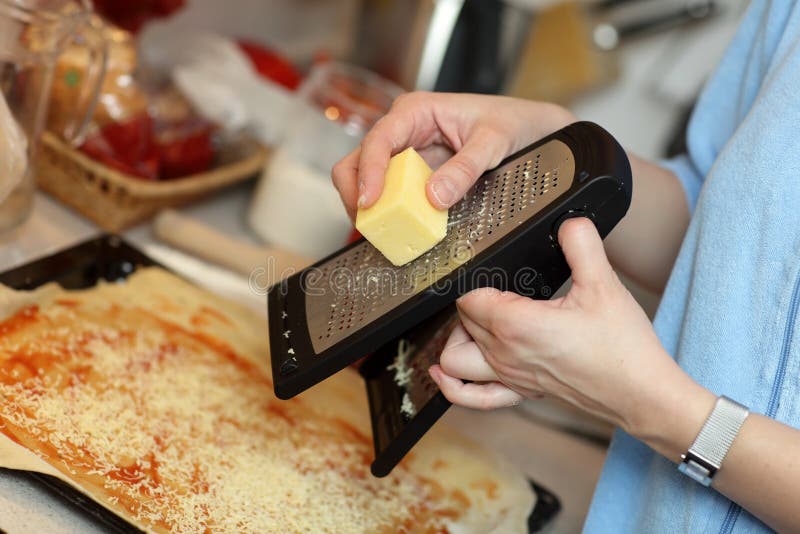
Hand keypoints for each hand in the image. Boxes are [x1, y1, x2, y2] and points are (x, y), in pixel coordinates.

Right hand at [332, 92, 574, 218]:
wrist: (531, 128)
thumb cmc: (512, 121)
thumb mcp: (494, 142)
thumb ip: (465, 168)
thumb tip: (434, 196)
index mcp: (416, 110)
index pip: (378, 139)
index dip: (368, 171)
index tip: (370, 200)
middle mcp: (403, 130)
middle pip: (358, 161)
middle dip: (356, 192)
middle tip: (369, 223)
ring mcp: (406, 154)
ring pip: (366, 180)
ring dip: (370, 207)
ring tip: (382, 230)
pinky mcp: (413, 176)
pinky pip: (390, 195)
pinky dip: (389, 212)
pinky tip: (397, 227)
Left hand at [429, 218, 703, 436]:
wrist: (641, 394)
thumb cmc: (623, 347)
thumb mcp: (603, 284)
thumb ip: (581, 244)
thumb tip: (569, 221)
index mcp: (516, 325)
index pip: (468, 297)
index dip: (473, 278)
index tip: (488, 266)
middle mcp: (504, 354)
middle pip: (460, 322)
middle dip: (469, 301)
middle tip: (494, 286)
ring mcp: (509, 377)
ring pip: (455, 359)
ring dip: (455, 338)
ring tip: (474, 322)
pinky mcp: (520, 393)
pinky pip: (471, 397)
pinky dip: (453, 385)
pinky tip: (445, 372)